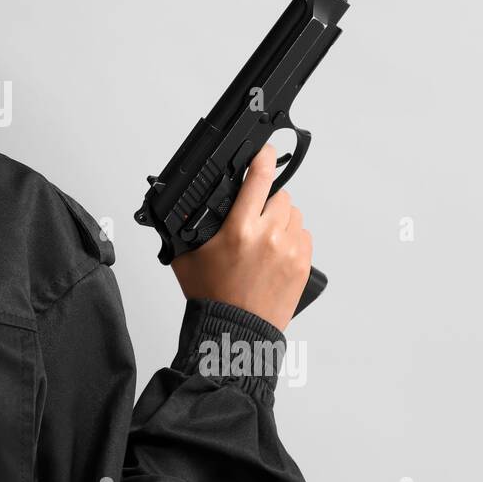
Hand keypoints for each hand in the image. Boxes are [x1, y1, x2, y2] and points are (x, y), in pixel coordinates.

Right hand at [169, 143, 312, 332]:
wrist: (236, 330)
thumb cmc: (212, 296)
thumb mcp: (187, 255)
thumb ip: (184, 228)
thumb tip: (178, 206)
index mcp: (239, 230)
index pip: (258, 180)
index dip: (262, 159)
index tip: (263, 151)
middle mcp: (268, 237)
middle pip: (280, 195)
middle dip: (267, 200)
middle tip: (253, 216)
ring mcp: (289, 251)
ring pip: (294, 214)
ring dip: (281, 218)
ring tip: (264, 236)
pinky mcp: (303, 265)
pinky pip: (304, 236)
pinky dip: (292, 238)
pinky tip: (275, 252)